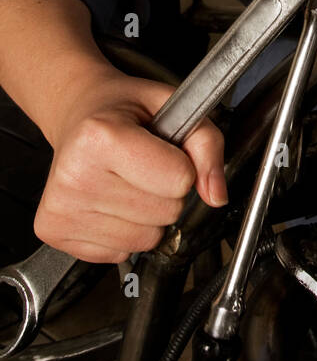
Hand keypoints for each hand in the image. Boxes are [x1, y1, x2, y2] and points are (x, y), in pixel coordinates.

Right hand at [34, 71, 226, 263]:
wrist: (78, 113)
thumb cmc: (124, 111)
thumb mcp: (173, 106)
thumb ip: (207, 145)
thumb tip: (217, 195)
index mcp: (102, 136)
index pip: (179, 180)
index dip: (182, 166)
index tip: (162, 149)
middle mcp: (76, 174)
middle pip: (165, 213)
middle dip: (165, 192)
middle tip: (143, 166)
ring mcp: (63, 207)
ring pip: (145, 240)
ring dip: (146, 215)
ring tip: (125, 182)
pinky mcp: (55, 230)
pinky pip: (119, 253)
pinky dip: (123, 231)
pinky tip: (109, 201)